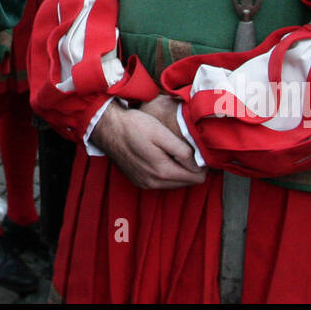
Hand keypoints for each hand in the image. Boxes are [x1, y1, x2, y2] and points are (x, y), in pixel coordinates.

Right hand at [89, 101, 205, 189]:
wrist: (107, 128)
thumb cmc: (135, 126)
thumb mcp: (162, 133)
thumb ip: (182, 151)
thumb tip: (199, 164)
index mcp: (163, 172)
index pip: (197, 178)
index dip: (203, 164)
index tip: (200, 150)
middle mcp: (154, 183)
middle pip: (187, 182)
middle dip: (192, 168)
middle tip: (189, 149)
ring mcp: (145, 183)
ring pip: (174, 183)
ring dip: (179, 170)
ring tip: (175, 150)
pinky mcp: (138, 181)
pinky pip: (161, 182)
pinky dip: (166, 172)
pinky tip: (161, 156)